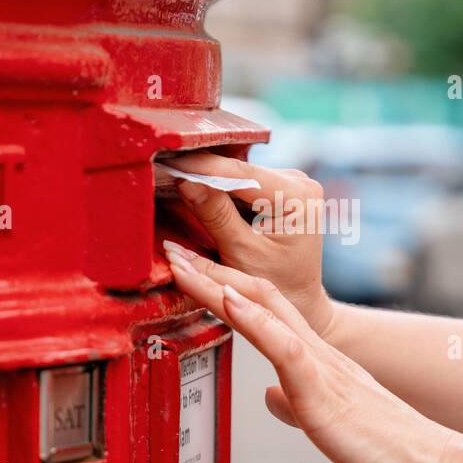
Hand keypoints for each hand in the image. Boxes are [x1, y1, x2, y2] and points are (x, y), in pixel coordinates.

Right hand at [164, 153, 334, 337]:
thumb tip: (186, 182)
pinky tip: (196, 188)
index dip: (201, 166)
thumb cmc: (277, 286)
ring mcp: (291, 184)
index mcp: (298, 197)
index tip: (168, 162)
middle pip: (239, 170)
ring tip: (174, 176)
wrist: (299, 300)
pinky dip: (220, 189)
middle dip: (201, 171)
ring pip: (238, 174)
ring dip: (208, 178)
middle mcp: (299, 183)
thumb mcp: (241, 253)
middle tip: (162, 168)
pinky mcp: (280, 189)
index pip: (240, 173)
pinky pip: (244, 183)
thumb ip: (216, 216)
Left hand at [164, 242, 456, 462]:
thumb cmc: (392, 452)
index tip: (188, 269)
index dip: (224, 286)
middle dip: (210, 270)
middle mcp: (320, 351)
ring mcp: (322, 366)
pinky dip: (252, 319)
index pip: (265, 309)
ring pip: (264, 309)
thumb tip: (268, 395)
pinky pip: (284, 346)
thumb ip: (298, 402)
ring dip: (217, 282)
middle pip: (258, 295)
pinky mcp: (325, 391)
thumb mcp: (331, 422)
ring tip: (181, 259)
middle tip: (170, 246)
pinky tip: (228, 299)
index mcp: (320, 360)